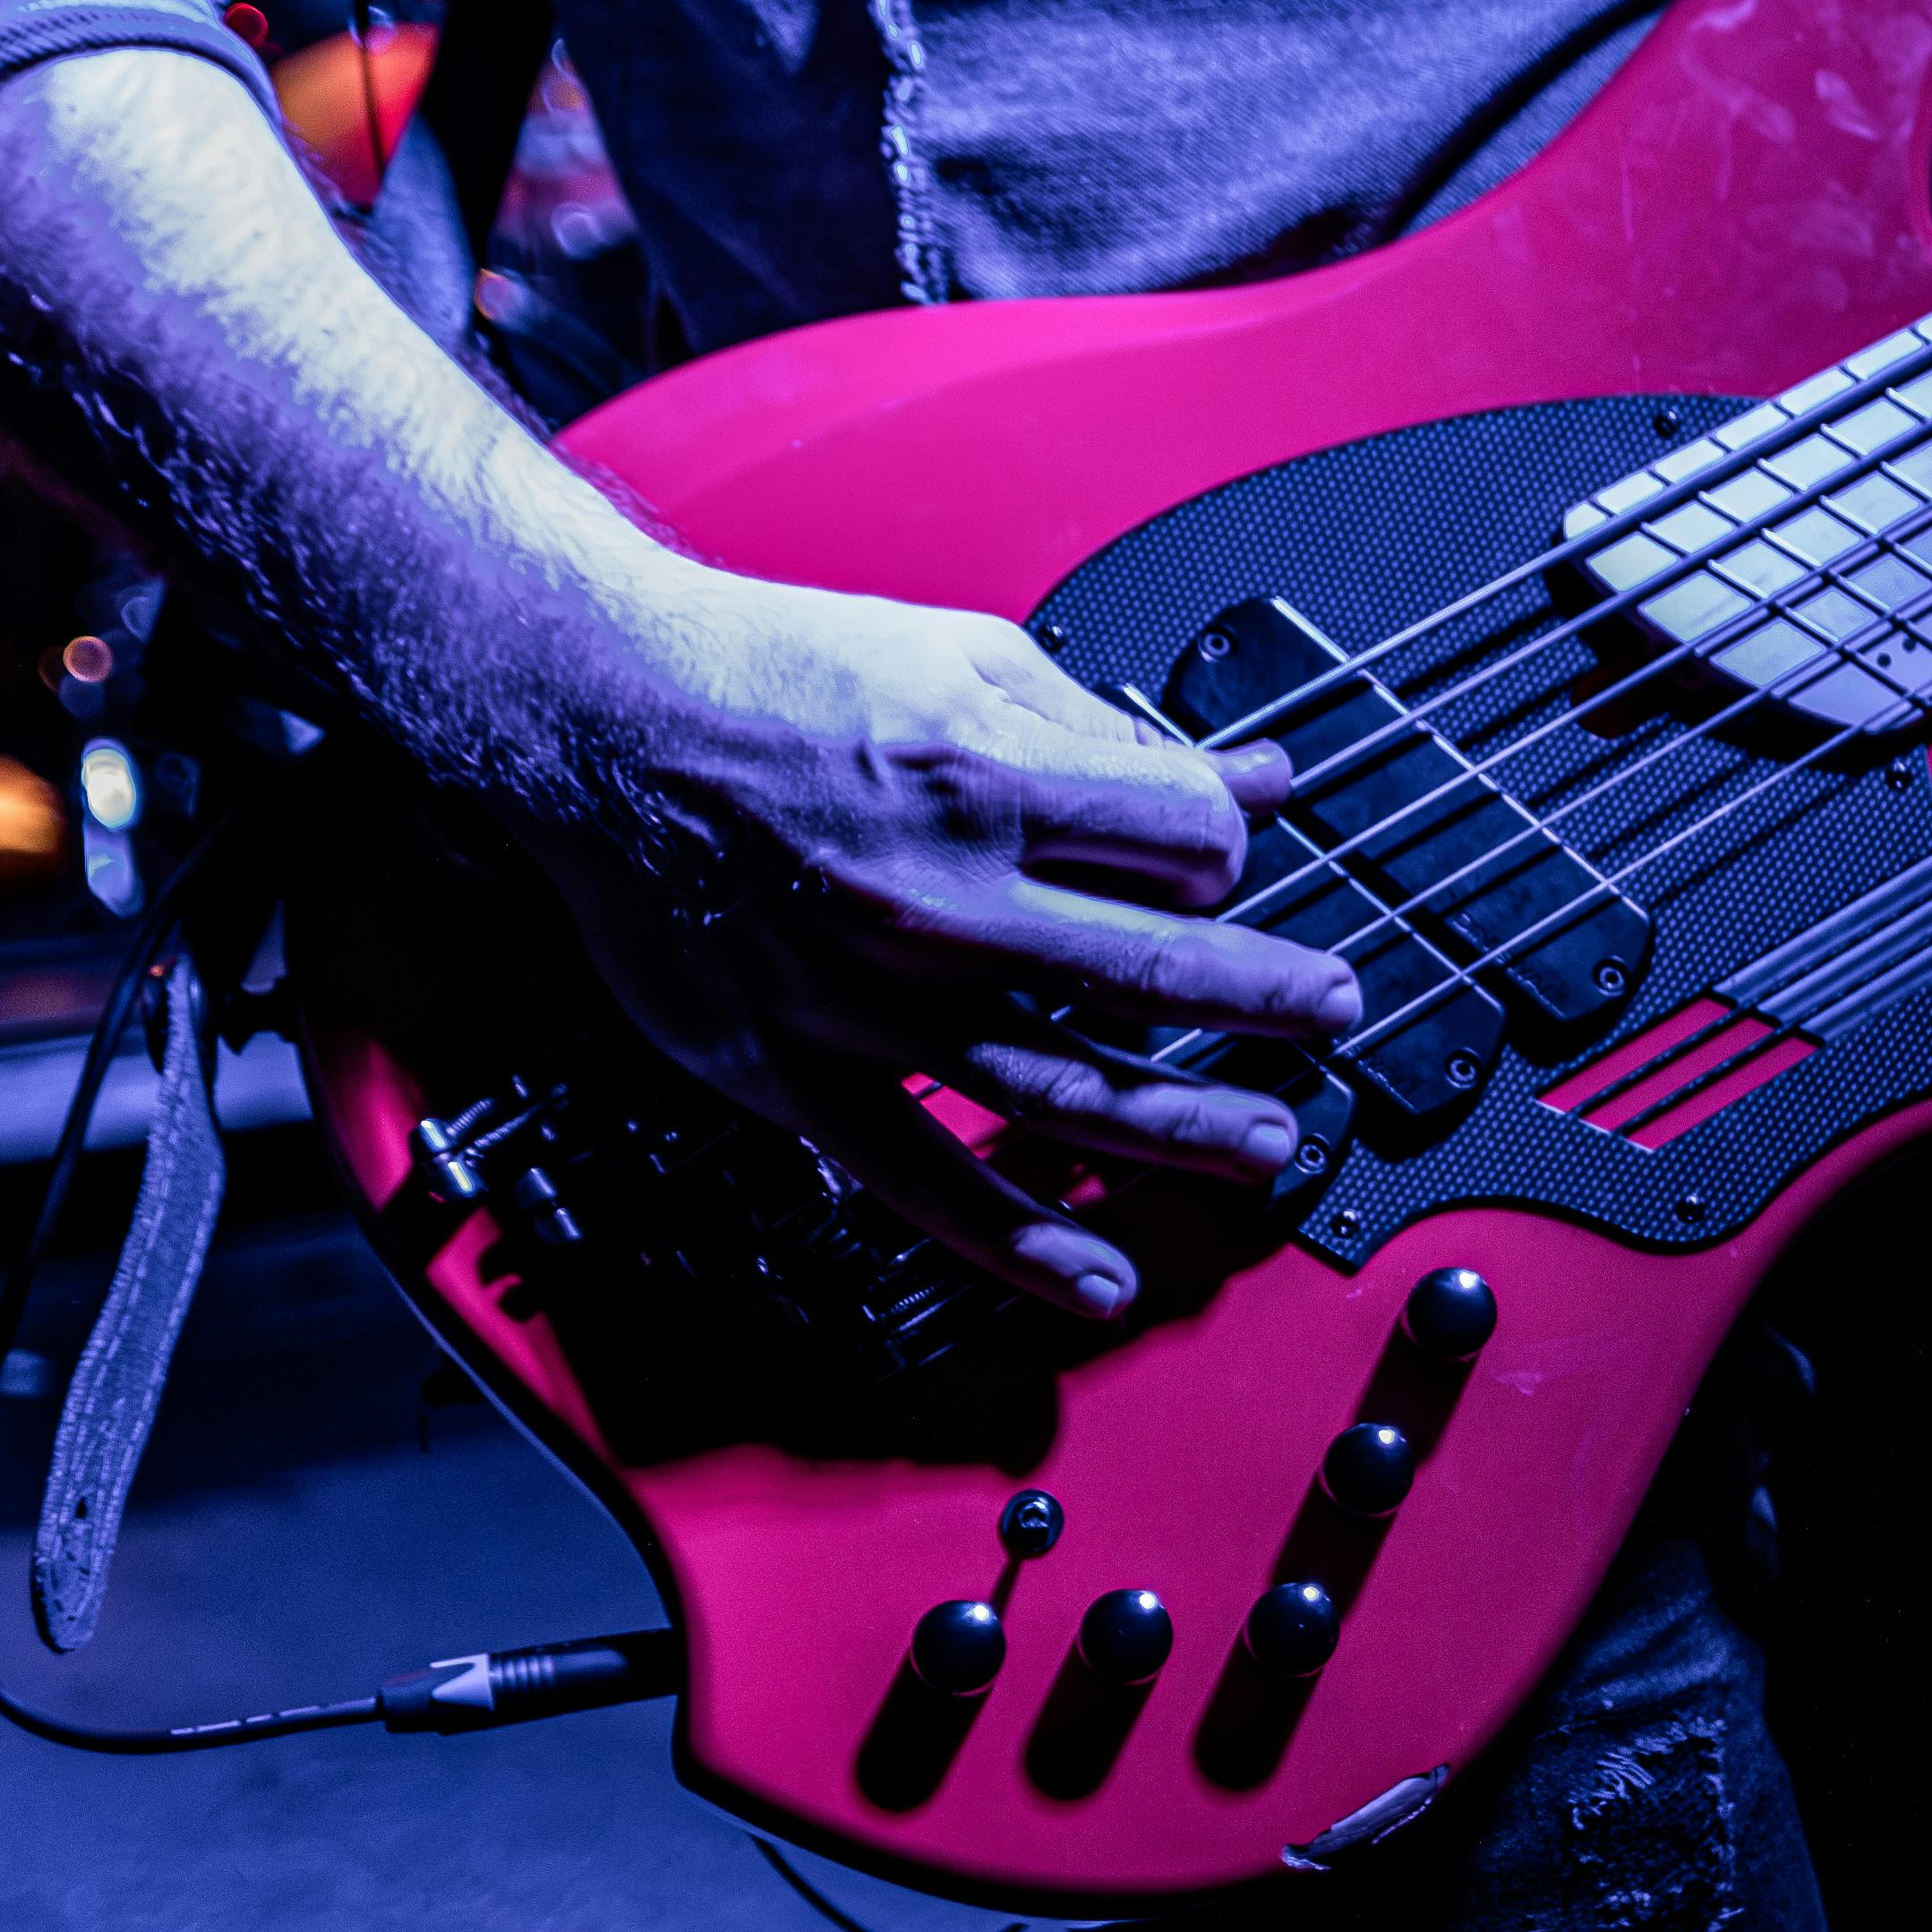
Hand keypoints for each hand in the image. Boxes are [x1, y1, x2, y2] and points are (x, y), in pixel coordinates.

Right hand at [542, 567, 1361, 1319]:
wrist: (600, 711)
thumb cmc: (776, 673)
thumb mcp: (965, 656)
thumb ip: (1113, 729)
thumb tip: (1257, 775)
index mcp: (986, 776)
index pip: (1181, 841)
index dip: (1218, 848)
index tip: (1214, 860)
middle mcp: (938, 895)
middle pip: (1151, 971)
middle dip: (1264, 999)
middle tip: (1331, 1017)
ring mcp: (868, 997)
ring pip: (1063, 1086)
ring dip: (1182, 1128)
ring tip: (1266, 1146)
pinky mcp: (799, 1071)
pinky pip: (924, 1178)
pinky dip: (1020, 1238)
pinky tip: (1098, 1275)